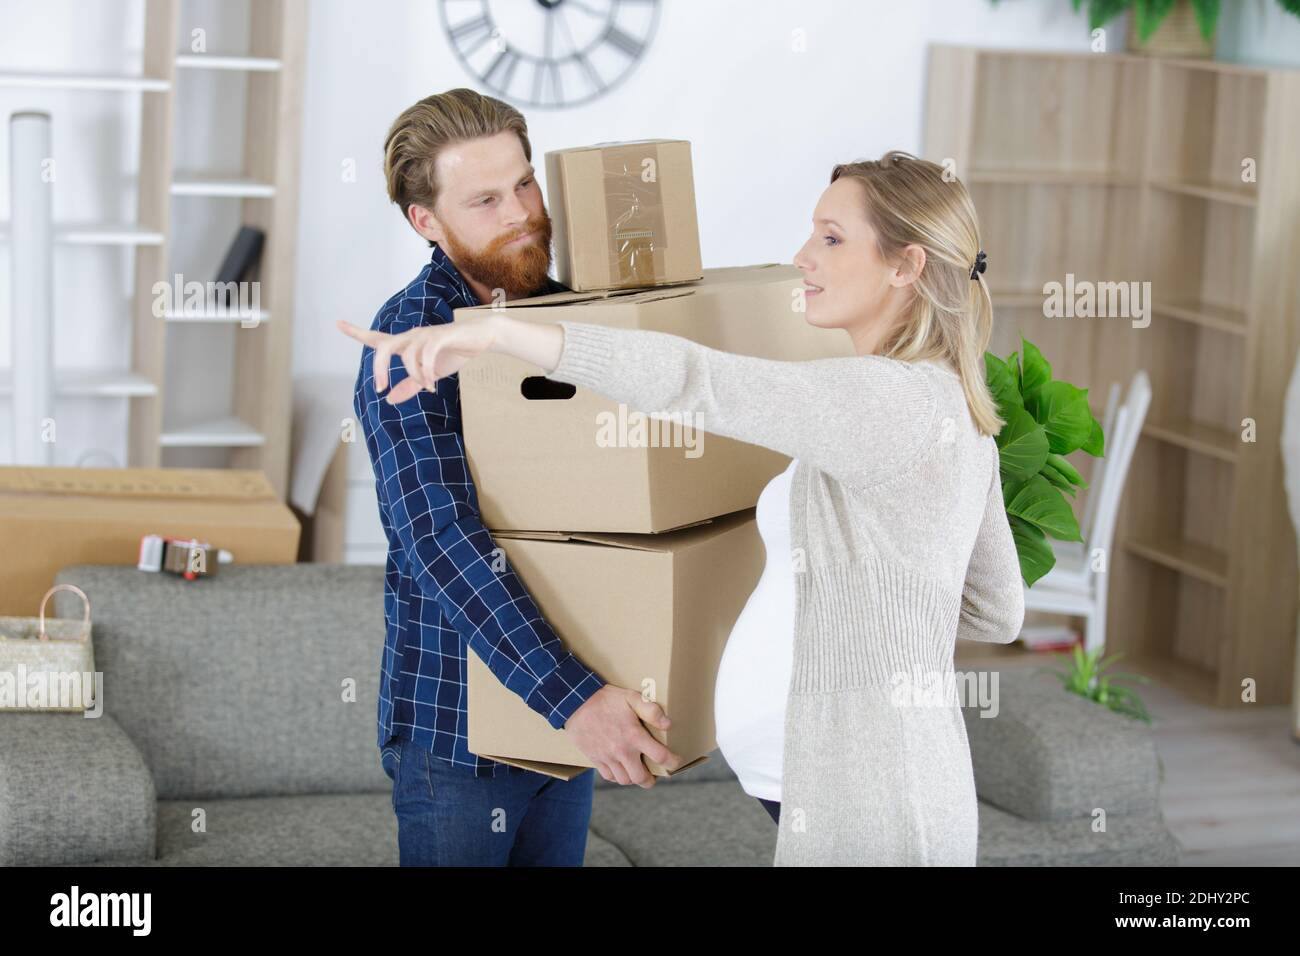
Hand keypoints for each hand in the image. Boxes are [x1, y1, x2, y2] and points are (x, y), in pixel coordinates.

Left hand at [336, 316, 496, 403]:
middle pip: (383, 346)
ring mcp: (425, 335)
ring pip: (406, 355)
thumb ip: (410, 386)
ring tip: (426, 387)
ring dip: (414, 376)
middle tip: (379, 389)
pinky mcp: (440, 337)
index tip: (338, 323)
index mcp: (406, 344)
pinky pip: (426, 355)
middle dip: (378, 368)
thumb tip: (390, 400)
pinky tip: (431, 384)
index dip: (356, 332)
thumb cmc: (454, 352)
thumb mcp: (430, 375)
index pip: (377, 338)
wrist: (482, 337)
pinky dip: (426, 372)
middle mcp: (411, 336)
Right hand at [565, 685, 682, 788]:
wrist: (575, 703)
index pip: (660, 756)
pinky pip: (609, 776)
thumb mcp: (631, 697)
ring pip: (624, 780)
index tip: (675, 761)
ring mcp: (607, 757)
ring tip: (637, 773)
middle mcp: (622, 750)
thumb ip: (651, 710)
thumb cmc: (606, 699)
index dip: (672, 762)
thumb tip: (668, 724)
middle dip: (650, 780)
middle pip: (641, 778)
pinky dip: (617, 776)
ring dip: (633, 779)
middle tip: (654, 775)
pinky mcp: (595, 758)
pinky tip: (621, 769)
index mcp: (634, 735)